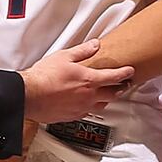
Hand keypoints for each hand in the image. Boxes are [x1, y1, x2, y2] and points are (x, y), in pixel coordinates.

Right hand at [19, 39, 134, 122]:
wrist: (30, 96)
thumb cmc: (44, 77)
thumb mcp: (64, 56)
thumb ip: (82, 51)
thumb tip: (95, 45)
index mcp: (89, 80)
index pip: (114, 76)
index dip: (125, 73)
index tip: (130, 72)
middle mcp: (89, 96)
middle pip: (113, 94)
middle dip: (121, 88)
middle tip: (125, 85)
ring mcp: (82, 108)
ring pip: (102, 105)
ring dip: (108, 99)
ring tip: (109, 95)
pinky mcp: (73, 116)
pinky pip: (88, 112)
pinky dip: (92, 107)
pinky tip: (89, 105)